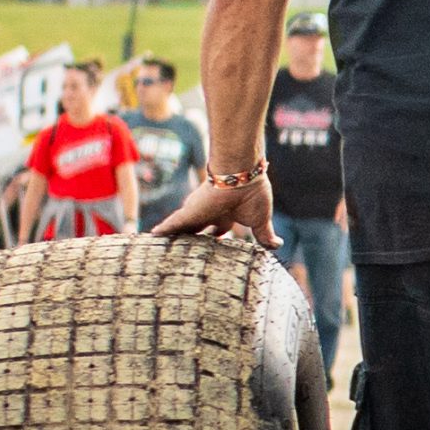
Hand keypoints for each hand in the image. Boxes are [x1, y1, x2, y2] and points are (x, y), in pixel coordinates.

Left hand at [153, 178, 280, 248]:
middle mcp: (211, 212)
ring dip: (175, 237)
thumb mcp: (260, 221)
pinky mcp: (188, 213)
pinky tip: (152, 236)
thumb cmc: (253, 195)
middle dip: (193, 240)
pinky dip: (163, 231)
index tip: (213, 251)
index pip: (219, 230)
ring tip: (164, 248)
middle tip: (186, 253)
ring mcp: (198, 213)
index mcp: (229, 214)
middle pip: (198, 230)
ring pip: (183, 228)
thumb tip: (278, 246)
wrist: (240, 177)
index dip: (215, 239)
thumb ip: (265, 236)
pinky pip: (171, 224)